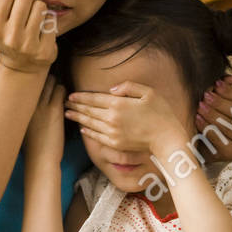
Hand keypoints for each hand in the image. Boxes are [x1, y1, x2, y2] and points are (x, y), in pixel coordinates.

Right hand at [0, 0, 56, 73]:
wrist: (21, 66)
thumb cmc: (5, 35)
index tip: (11, 2)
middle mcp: (10, 37)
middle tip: (25, 10)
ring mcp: (28, 45)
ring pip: (40, 6)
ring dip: (38, 9)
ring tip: (33, 19)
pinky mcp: (45, 50)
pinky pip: (52, 20)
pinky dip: (48, 22)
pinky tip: (42, 30)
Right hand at [25, 74, 65, 165]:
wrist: (40, 158)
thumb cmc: (32, 144)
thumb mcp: (22, 124)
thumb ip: (24, 110)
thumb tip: (28, 100)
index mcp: (17, 105)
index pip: (25, 81)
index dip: (34, 79)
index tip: (39, 82)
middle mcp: (27, 101)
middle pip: (38, 77)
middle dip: (46, 78)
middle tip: (51, 86)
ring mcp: (41, 104)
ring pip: (51, 81)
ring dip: (57, 85)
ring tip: (58, 94)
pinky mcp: (54, 109)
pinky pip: (61, 90)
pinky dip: (64, 92)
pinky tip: (64, 101)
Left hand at [64, 82, 188, 158]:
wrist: (167, 138)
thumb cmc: (161, 113)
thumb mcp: (149, 93)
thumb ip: (128, 87)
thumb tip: (111, 90)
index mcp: (119, 104)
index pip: (94, 99)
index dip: (81, 97)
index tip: (71, 95)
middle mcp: (112, 118)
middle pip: (89, 111)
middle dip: (75, 107)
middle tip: (65, 104)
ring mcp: (112, 132)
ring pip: (90, 123)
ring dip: (78, 118)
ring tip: (68, 114)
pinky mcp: (115, 143)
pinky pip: (97, 136)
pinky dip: (88, 131)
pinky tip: (82, 128)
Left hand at [195, 75, 231, 159]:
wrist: (206, 146)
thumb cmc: (214, 120)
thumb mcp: (220, 104)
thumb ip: (224, 90)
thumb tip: (229, 78)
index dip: (229, 91)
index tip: (215, 84)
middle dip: (220, 103)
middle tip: (205, 96)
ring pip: (229, 125)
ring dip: (212, 115)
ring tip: (199, 107)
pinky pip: (220, 139)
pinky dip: (208, 128)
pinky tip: (198, 120)